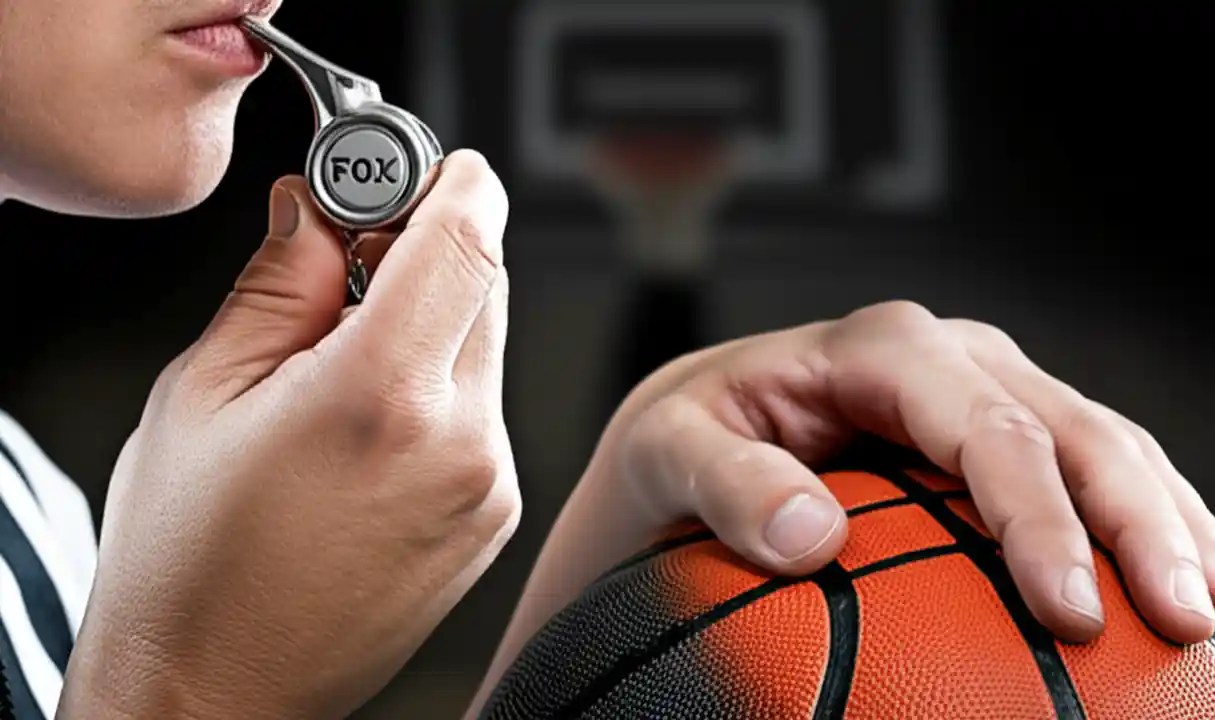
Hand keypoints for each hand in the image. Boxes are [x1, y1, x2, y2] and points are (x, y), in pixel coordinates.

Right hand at [57, 151, 518, 719]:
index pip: (468, 237)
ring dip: (431, 322)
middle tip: (351, 260)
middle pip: (486, 283)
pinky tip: (368, 424)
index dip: (452, 181)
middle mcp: (463, 444)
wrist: (214, 696)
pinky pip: (485, 411)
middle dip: (429, 248)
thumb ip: (281, 282)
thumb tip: (319, 208)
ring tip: (341, 365)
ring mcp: (489, 488)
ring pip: (487, 346)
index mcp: (383, 398)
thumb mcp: (203, 394)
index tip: (421, 168)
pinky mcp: (493, 518)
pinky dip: (440, 387)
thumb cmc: (186, 570)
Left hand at [472, 301, 1214, 712]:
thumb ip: (728, 482)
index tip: (1065, 610)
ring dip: (1170, 524)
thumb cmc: (688, 439)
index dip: (1034, 515)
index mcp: (881, 347)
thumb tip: (812, 533)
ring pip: (1109, 445)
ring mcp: (992, 391)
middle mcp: (955, 357)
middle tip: (1183, 621)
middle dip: (1137, 523)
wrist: (702, 430)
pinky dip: (1154, 522)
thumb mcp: (672, 452)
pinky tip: (1196, 584)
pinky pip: (1096, 471)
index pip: (982, 426)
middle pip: (1072, 429)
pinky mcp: (1009, 433)